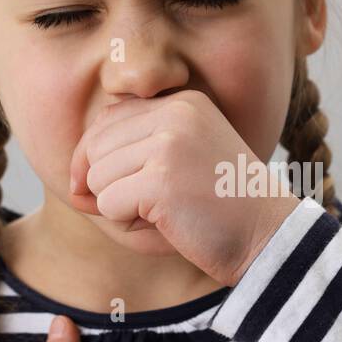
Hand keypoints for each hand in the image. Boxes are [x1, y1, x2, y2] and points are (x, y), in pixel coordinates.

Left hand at [65, 90, 300, 286]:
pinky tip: (165, 225)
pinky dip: (127, 223)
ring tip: (163, 214)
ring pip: (97, 178)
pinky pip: (108, 204)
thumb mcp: (181, 166)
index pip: (107, 121)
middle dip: (108, 186)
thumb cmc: (222, 211)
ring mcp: (169, 143)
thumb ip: (131, 158)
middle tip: (148, 206)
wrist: (270, 238)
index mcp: (182, 103)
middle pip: (95, 148)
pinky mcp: (162, 178)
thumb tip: (71, 183)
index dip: (94, 159)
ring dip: (119, 207)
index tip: (105, 190)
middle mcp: (175, 112)